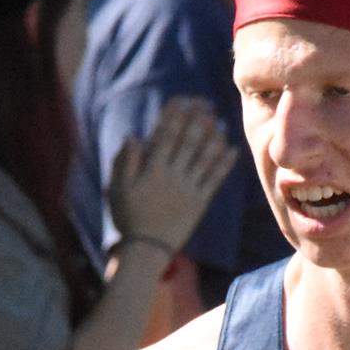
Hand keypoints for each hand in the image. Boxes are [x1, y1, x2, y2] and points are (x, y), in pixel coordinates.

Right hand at [106, 96, 236, 256]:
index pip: (165, 136)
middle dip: (196, 120)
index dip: (174, 116)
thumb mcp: (117, 189)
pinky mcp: (200, 202)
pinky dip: (224, 164)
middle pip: (187, 142)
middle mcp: (172, 176)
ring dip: (213, 137)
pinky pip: (214, 179)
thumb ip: (125, 161)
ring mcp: (188, 189)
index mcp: (152, 170)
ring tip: (220, 120)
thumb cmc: (128, 217)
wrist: (146, 249)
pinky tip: (232, 149)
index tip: (181, 100)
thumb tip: (134, 136)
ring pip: (203, 158)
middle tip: (205, 103)